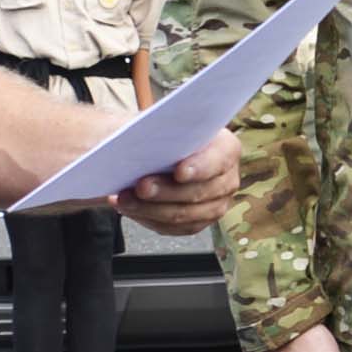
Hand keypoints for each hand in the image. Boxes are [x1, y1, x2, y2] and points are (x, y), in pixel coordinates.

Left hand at [112, 125, 239, 233]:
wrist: (159, 152)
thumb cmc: (164, 133)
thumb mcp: (166, 123)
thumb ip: (164, 130)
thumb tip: (142, 139)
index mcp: (227, 149)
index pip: (218, 161)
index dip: (199, 168)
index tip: (178, 171)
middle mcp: (227, 179)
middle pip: (199, 192)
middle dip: (166, 192)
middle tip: (140, 187)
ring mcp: (215, 205)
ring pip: (185, 215)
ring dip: (150, 209)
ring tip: (124, 199)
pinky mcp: (198, 222)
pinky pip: (174, 228)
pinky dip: (148, 219)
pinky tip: (129, 208)